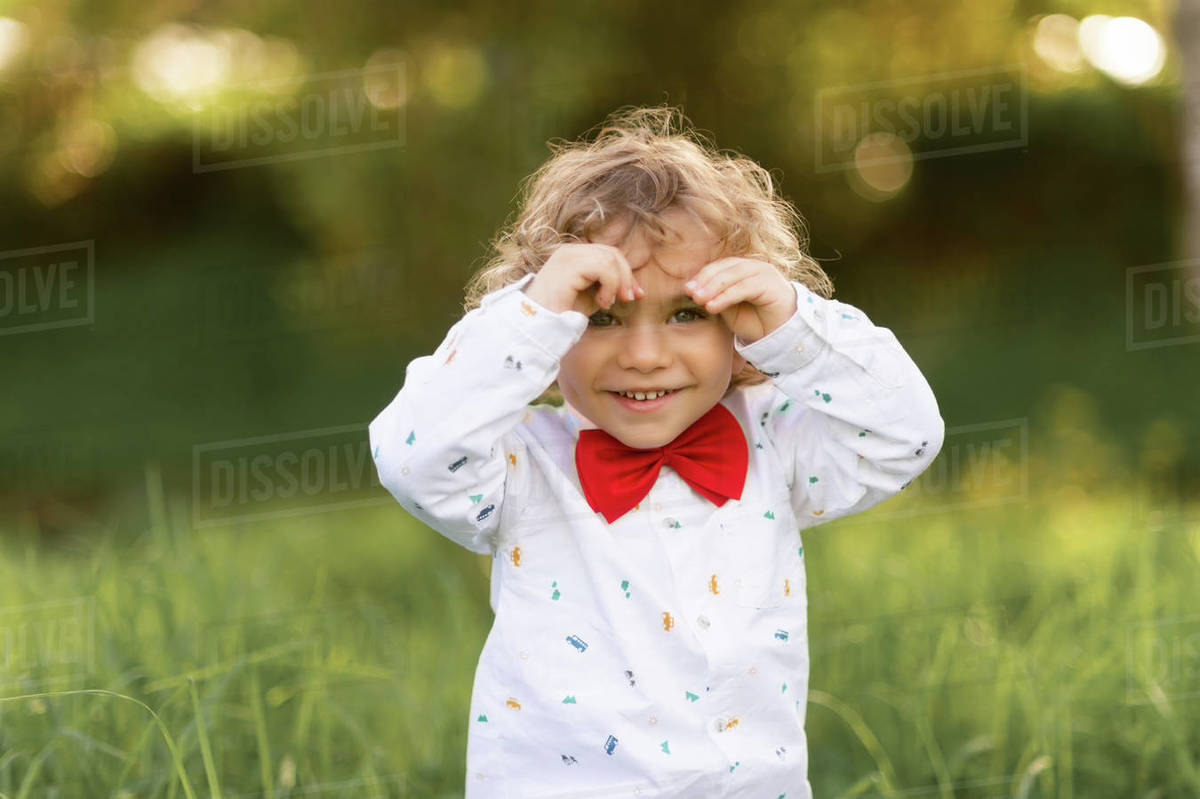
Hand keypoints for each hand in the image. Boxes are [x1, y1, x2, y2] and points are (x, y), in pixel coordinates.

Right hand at [522, 243, 644, 315]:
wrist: (536, 326)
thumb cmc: (560, 314)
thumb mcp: (590, 297)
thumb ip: (607, 286)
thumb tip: (634, 287)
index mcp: (573, 255)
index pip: (608, 253)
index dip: (626, 272)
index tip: (635, 295)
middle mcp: (569, 251)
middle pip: (612, 253)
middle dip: (627, 277)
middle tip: (629, 299)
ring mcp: (568, 256)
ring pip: (610, 259)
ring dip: (617, 283)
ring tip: (607, 303)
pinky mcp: (569, 266)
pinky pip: (603, 268)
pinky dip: (609, 286)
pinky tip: (601, 302)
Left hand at [684, 257, 796, 343]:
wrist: (781, 336)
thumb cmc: (756, 322)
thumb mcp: (730, 309)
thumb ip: (716, 297)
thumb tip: (694, 291)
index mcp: (743, 269)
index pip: (719, 266)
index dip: (702, 276)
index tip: (686, 289)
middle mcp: (754, 267)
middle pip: (724, 267)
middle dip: (705, 280)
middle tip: (690, 293)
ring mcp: (764, 272)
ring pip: (733, 275)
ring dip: (713, 287)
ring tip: (699, 300)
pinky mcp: (771, 283)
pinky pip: (744, 287)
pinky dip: (726, 296)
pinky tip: (712, 306)